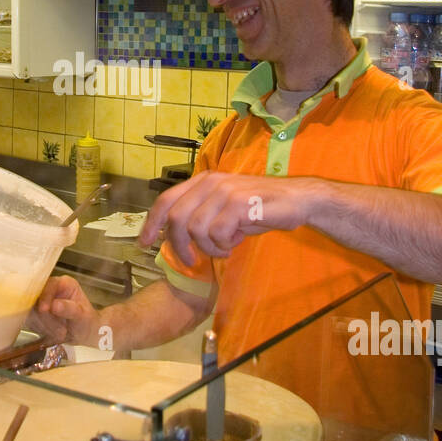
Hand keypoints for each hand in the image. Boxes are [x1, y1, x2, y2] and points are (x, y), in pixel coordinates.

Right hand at [28, 275, 99, 344]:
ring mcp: (41, 302)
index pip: (48, 285)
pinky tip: (52, 334)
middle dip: (46, 317)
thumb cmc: (86, 321)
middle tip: (60, 331)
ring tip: (60, 334)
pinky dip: (40, 330)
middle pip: (36, 299)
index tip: (44, 310)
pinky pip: (30, 321)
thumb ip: (70, 309)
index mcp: (64, 284)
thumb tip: (55, 305)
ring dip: (44, 326)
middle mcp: (50, 290)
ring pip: (31, 312)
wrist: (84, 334)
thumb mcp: (82, 315)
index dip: (44, 297)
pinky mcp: (35, 314)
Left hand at [138, 172, 313, 264]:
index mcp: (203, 180)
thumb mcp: (225, 208)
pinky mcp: (240, 204)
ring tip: (225, 248)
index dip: (151, 223)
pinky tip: (237, 241)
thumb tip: (175, 236)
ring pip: (197, 229)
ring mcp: (225, 191)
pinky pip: (218, 234)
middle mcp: (211, 182)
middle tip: (192, 260)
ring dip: (209, 247)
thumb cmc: (261, 207)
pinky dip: (225, 245)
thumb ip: (201, 215)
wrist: (297, 200)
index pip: (166, 200)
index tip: (144, 244)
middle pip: (176, 218)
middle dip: (180, 245)